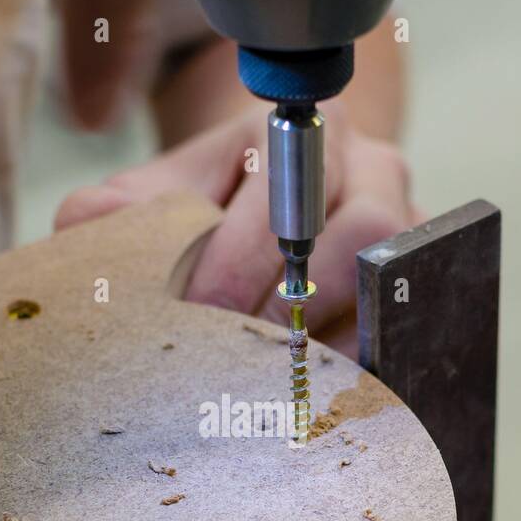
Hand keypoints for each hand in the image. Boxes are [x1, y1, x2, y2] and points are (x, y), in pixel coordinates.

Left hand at [54, 104, 417, 358]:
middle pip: (358, 235)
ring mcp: (407, 222)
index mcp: (300, 132)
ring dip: (326, 340)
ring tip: (268, 377)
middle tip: (234, 352)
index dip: (241, 261)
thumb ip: (118, 213)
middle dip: (288, 306)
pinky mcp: (419, 277)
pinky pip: (402, 326)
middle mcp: (368, 166)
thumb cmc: (203, 208)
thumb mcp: (152, 197)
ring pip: (388, 283)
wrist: (262, 211)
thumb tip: (102, 233)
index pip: (285, 193)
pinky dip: (354, 364)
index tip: (200, 311)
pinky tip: (306, 388)